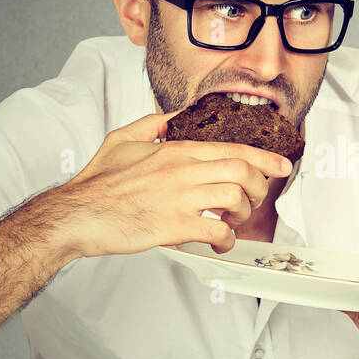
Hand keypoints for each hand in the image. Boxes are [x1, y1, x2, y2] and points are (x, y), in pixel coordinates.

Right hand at [49, 111, 292, 257]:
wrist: (77, 214)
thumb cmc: (97, 182)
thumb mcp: (122, 139)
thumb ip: (151, 124)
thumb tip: (173, 117)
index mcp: (174, 150)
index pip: (232, 149)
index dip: (264, 158)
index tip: (282, 165)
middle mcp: (181, 170)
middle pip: (241, 170)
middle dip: (258, 187)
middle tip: (254, 200)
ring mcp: (178, 198)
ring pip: (234, 198)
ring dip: (243, 213)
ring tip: (233, 221)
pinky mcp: (172, 225)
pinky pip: (216, 229)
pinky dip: (226, 238)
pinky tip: (219, 242)